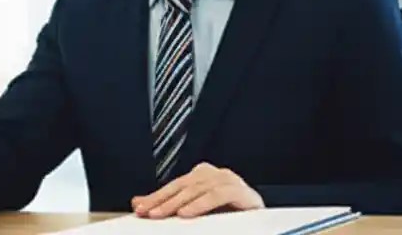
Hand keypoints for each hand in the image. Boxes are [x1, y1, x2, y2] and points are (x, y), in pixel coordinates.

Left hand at [131, 163, 263, 218]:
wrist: (264, 226)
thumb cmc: (229, 219)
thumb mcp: (194, 212)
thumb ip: (170, 206)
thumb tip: (138, 202)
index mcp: (203, 177)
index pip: (174, 186)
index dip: (156, 197)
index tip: (140, 208)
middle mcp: (215, 175)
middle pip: (184, 186)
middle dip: (163, 200)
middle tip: (148, 212)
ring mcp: (229, 180)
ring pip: (199, 188)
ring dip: (179, 202)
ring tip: (163, 214)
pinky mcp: (242, 191)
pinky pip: (219, 194)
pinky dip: (202, 204)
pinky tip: (188, 212)